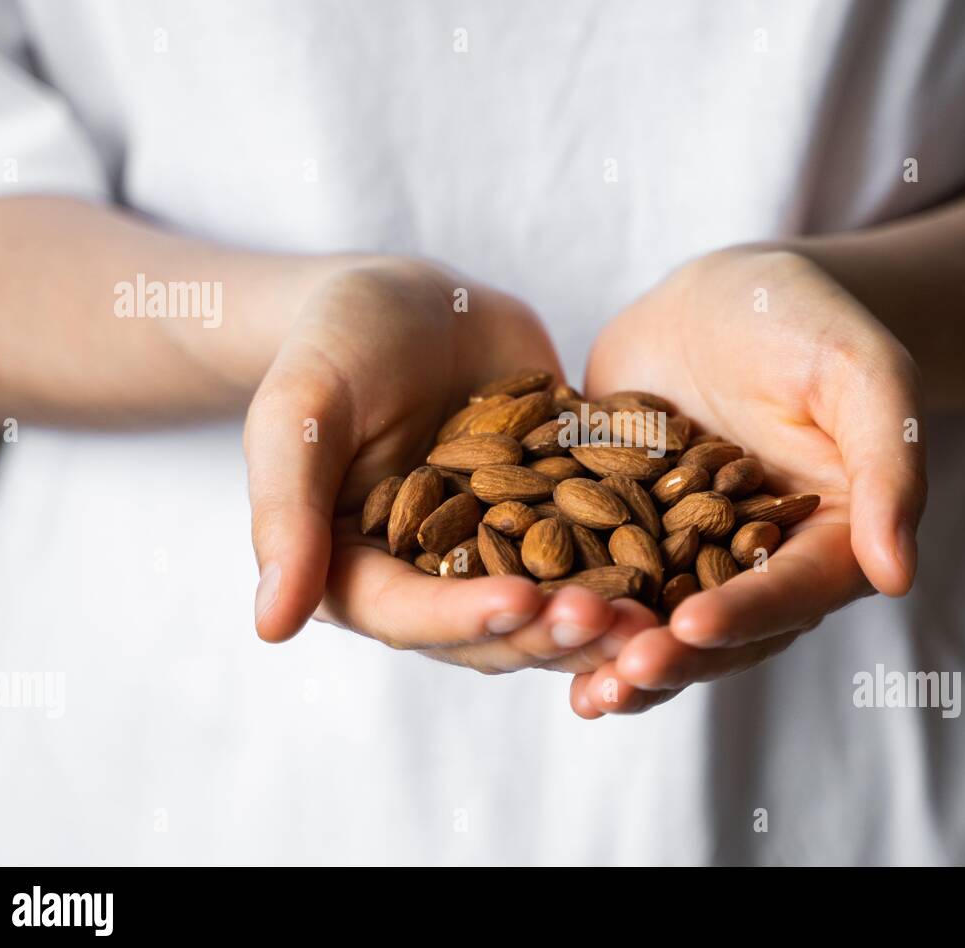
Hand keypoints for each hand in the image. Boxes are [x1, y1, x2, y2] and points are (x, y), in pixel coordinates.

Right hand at [244, 259, 644, 672]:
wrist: (413, 300)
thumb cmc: (334, 345)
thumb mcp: (300, 413)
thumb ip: (285, 512)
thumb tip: (269, 626)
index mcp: (363, 573)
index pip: (410, 616)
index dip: (466, 618)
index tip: (522, 603)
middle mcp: (440, 580)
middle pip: (497, 630)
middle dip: (553, 629)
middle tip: (612, 619)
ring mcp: (508, 553)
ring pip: (559, 602)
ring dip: (607, 612)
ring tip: (659, 609)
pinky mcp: (563, 518)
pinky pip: (604, 545)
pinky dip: (643, 555)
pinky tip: (695, 549)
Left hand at [570, 248, 926, 715]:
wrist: (721, 297)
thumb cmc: (805, 321)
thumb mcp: (861, 374)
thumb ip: (888, 467)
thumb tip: (897, 575)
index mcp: (831, 542)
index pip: (793, 592)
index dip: (746, 615)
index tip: (693, 625)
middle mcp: (761, 567)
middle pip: (725, 634)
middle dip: (675, 657)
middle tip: (623, 670)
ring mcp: (691, 559)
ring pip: (663, 628)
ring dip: (624, 661)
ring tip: (585, 691)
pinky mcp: (629, 539)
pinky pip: (604, 586)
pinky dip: (576, 614)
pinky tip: (533, 635)